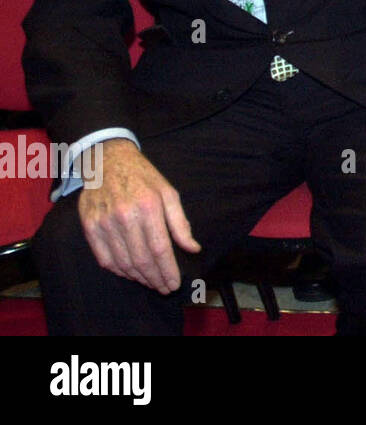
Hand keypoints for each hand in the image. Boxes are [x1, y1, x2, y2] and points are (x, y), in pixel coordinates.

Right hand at [78, 139, 199, 293]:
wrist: (107, 161)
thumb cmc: (143, 177)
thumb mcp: (169, 193)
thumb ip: (180, 223)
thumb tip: (193, 248)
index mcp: (149, 207)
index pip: (160, 249)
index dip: (168, 271)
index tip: (174, 284)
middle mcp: (125, 216)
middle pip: (142, 260)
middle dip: (155, 279)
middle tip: (164, 288)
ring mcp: (104, 222)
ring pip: (123, 263)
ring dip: (138, 278)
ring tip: (150, 282)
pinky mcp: (89, 226)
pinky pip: (104, 258)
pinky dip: (119, 271)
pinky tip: (130, 274)